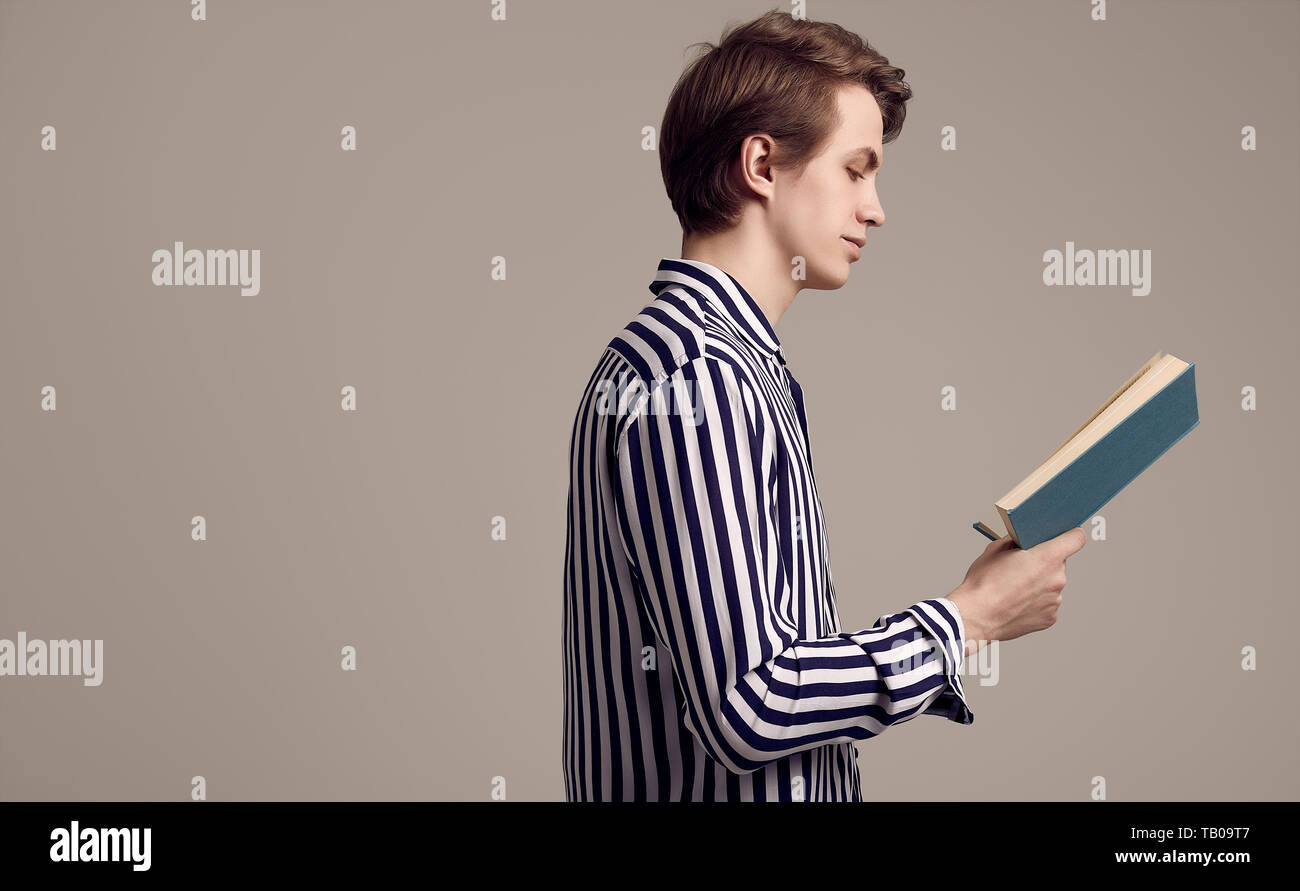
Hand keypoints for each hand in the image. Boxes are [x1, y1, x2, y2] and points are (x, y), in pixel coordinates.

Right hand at [948, 527, 1086, 655]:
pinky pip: (1047, 603)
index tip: (1063, 536)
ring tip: (1015, 588)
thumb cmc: (983, 584)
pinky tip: (1017, 603)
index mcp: (1047, 557)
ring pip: (1052, 584)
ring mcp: (1055, 600)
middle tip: (1021, 567)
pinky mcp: (1050, 618)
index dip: (1069, 535)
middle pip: (1059, 563)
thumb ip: (1016, 541)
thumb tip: (1022, 539)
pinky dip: (1035, 602)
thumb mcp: (995, 549)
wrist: (976, 617)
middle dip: (1043, 562)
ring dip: (1039, 583)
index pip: (1076, 538)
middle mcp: (1057, 579)